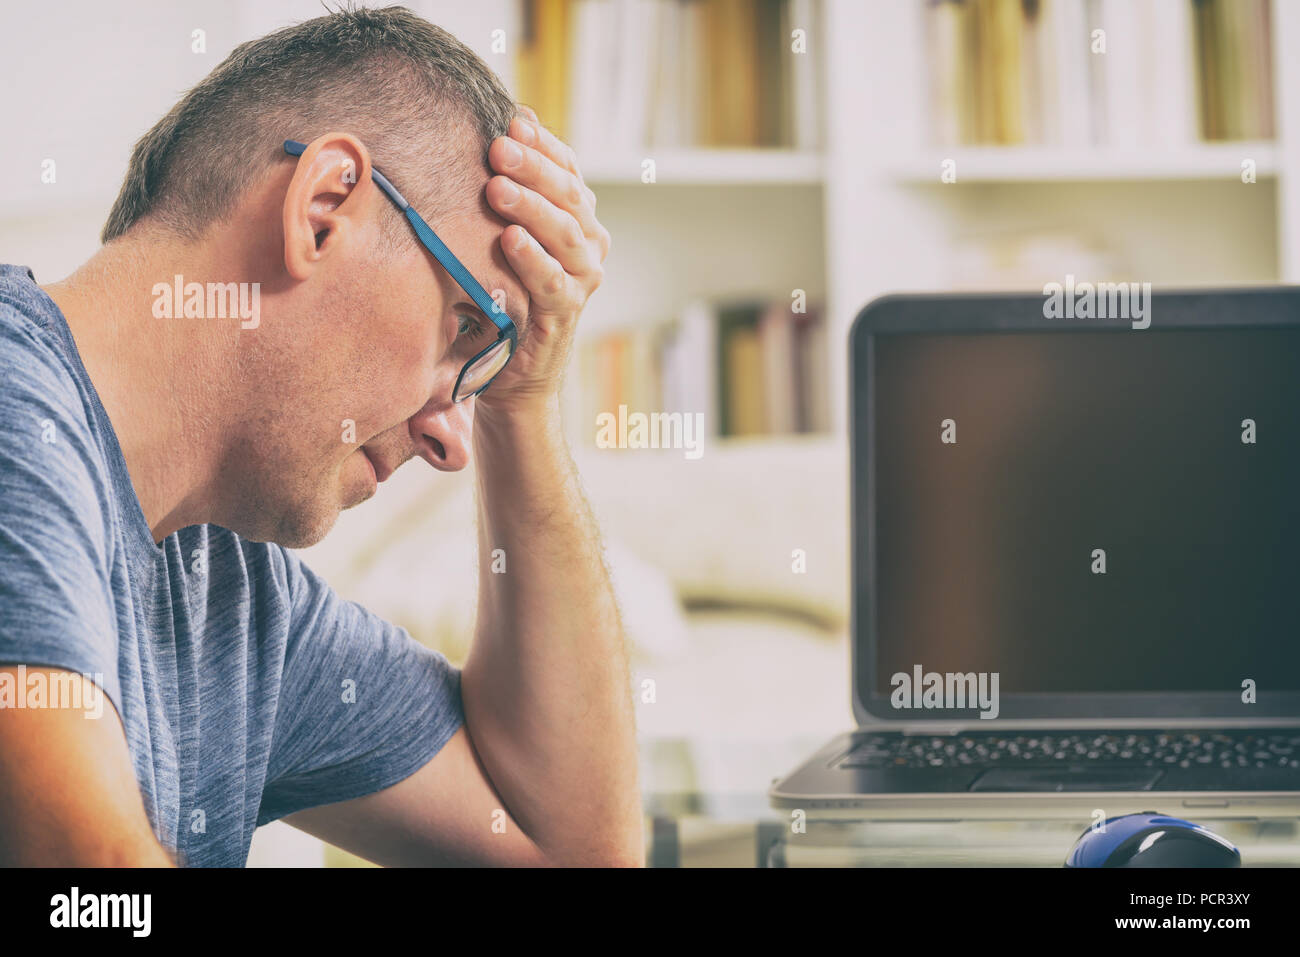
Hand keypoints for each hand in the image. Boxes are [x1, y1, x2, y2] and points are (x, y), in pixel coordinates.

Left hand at [478, 105, 610, 418]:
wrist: (516, 370)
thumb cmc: (507, 291)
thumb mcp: (510, 236)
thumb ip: (514, 191)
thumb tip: (509, 124)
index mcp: (579, 219)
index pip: (569, 170)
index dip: (544, 145)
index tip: (513, 122)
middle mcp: (589, 245)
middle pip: (568, 196)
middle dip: (533, 168)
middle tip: (498, 148)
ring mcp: (582, 280)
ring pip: (564, 234)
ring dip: (531, 208)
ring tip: (497, 188)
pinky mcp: (565, 313)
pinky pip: (553, 282)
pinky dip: (533, 259)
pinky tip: (509, 239)